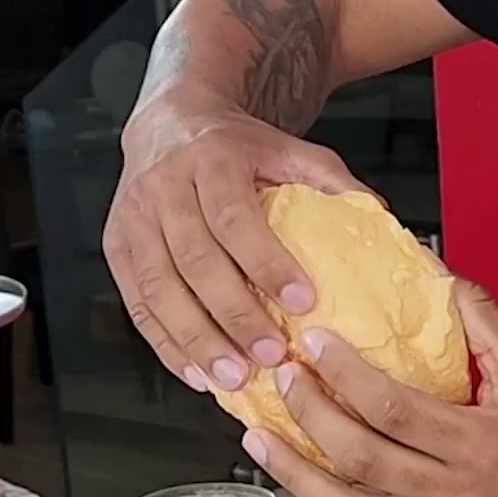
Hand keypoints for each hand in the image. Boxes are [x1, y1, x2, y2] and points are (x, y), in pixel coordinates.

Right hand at [103, 84, 363, 393]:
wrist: (169, 120)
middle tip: (270, 354)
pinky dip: (165, 343)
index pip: (235, 218)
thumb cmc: (234, 144)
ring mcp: (134, 218)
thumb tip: (381, 223)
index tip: (302, 300)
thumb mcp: (286, 148)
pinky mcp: (116, 246)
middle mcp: (165, 187)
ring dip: (196, 339)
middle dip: (233, 314)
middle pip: (194, 261)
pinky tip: (195, 370)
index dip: (267, 263)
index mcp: (211, 160)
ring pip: (159, 288)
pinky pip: (136, 303)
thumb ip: (330, 182)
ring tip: (233, 375)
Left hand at [241, 283, 497, 496]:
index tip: (317, 345)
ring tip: (259, 434)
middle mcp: (450, 489)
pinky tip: (293, 471)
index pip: (395, 409)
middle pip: (360, 455)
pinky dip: (318, 496)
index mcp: (477, 443)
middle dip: (310, 413)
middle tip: (283, 375)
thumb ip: (484, 323)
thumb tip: (439, 280)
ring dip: (295, 467)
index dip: (347, 377)